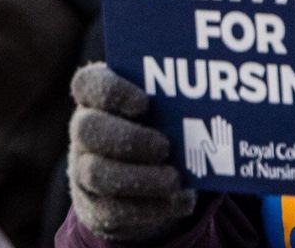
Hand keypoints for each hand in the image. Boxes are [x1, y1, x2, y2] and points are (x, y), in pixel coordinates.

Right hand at [67, 63, 196, 242]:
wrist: (141, 179)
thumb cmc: (158, 129)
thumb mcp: (162, 109)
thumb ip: (173, 102)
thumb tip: (211, 103)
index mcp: (96, 97)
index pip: (88, 84)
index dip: (112, 92)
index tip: (145, 102)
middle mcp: (82, 129)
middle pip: (86, 129)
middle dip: (128, 139)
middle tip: (165, 147)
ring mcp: (82, 169)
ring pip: (96, 173)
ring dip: (139, 178)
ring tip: (174, 179)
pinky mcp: (95, 206)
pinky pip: (114, 210)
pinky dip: (152, 207)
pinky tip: (181, 201)